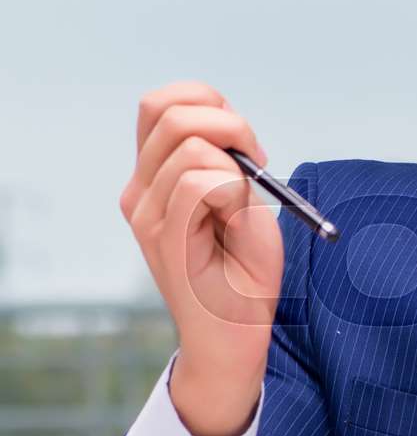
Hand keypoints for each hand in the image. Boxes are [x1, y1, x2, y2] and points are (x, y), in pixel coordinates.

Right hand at [119, 81, 282, 435]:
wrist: (236, 332)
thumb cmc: (245, 268)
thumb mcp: (242, 200)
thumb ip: (225, 160)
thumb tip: (225, 124)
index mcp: (155, 174)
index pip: (162, 102)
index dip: (211, 104)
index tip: (245, 143)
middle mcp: (140, 188)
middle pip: (170, 109)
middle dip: (230, 125)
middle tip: (257, 164)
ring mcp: (145, 211)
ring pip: (191, 145)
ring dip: (236, 166)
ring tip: (242, 208)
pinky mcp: (161, 234)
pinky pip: (198, 182)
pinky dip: (232, 192)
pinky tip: (234, 223)